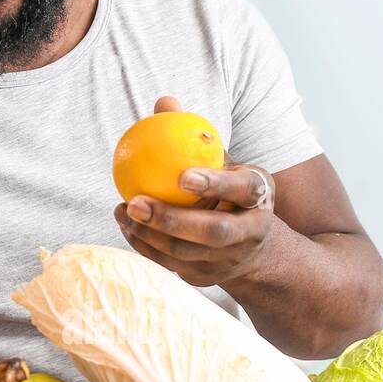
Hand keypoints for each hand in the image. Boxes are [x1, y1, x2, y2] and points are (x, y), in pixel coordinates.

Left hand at [115, 95, 277, 287]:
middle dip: (171, 220)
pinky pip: (171, 265)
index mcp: (259, 196)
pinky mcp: (207, 278)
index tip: (182, 175)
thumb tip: (164, 103)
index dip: (215, 183)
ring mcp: (229, 261)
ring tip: (123, 211)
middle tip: (135, 202)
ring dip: (149, 234)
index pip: (243, 188)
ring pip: (186, 254)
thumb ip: (196, 136)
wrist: (255, 248)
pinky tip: (127, 226)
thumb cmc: (231, 190)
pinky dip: (145, 247)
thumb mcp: (225, 162)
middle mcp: (250, 232)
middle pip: (213, 232)